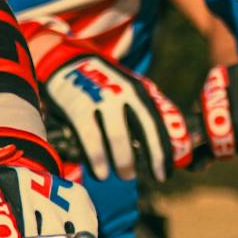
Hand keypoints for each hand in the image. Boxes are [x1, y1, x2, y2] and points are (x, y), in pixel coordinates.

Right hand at [46, 57, 194, 187]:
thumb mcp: (129, 91)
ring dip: (123, 162)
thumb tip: (169, 149)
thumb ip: (147, 114)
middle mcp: (123, 93)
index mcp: (139, 91)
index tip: (163, 176)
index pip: (157, 125)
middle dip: (148, 158)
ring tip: (123, 175)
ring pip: (117, 137)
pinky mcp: (78, 108)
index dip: (162, 153)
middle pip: (142, 130)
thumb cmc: (105, 86)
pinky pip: (90, 139)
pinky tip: (100, 173)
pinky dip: (97, 160)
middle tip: (137, 176)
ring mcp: (101, 100)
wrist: (68, 62)